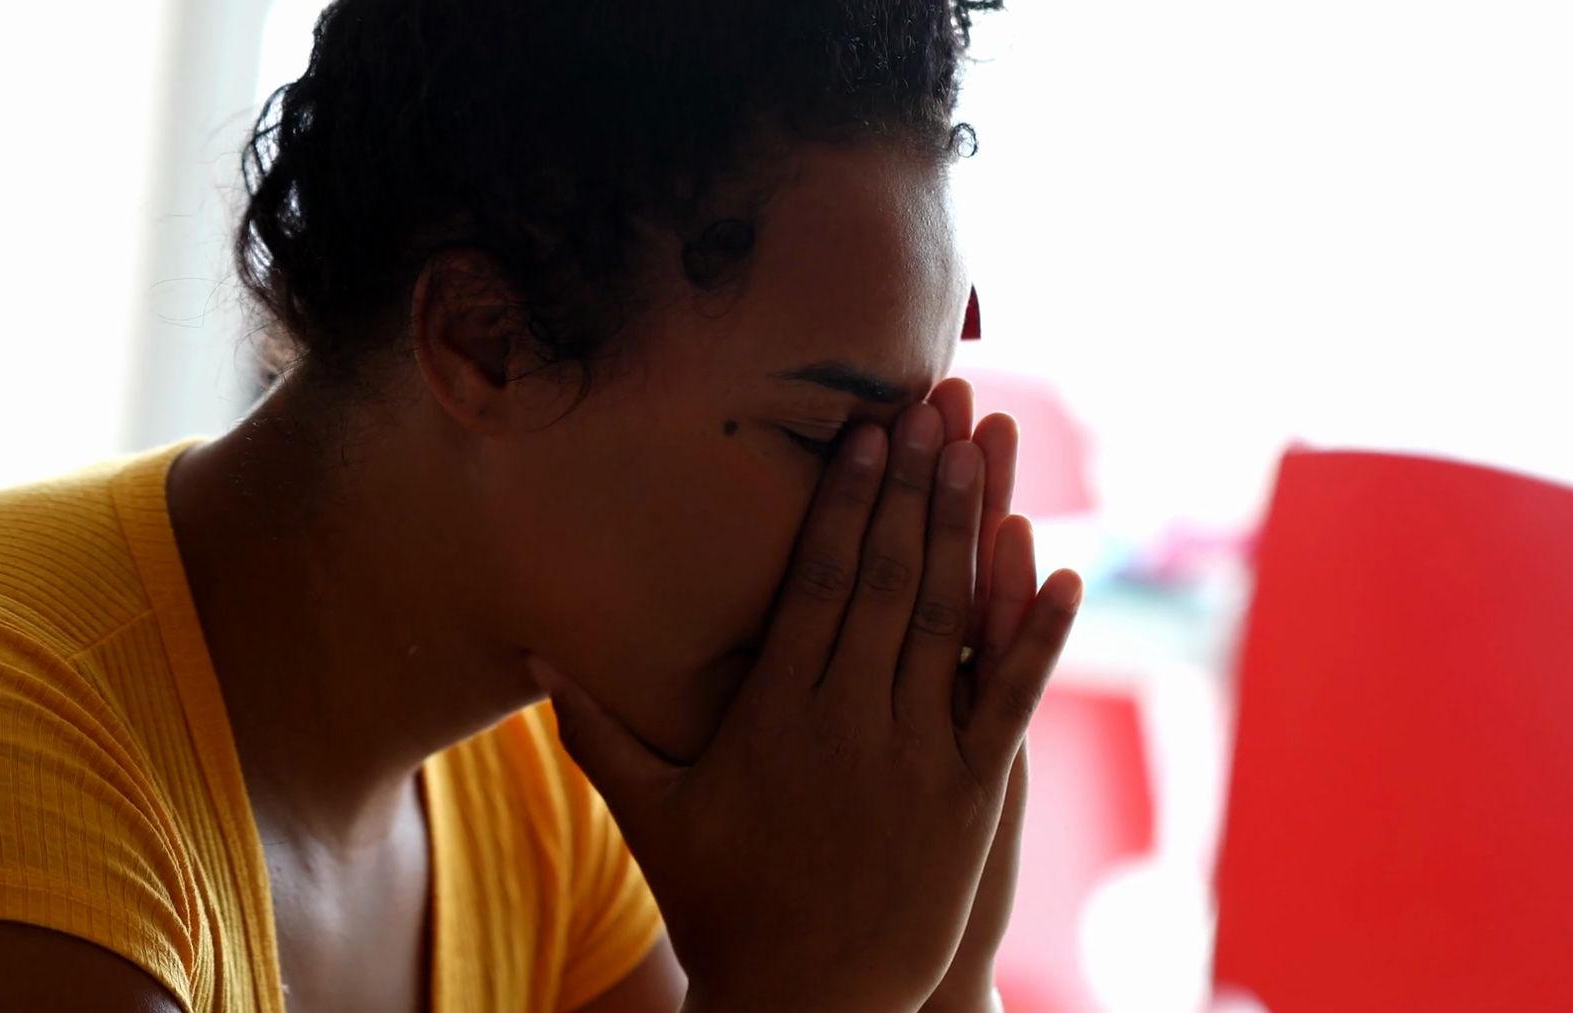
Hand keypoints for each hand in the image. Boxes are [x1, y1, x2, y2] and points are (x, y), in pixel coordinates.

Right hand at [533, 402, 1081, 1012]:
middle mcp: (848, 722)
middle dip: (912, 487)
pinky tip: (1063, 572)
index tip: (864, 435)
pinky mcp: (970, 801)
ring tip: (980, 453)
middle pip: (887, 582)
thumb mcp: (650, 814)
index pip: (817, 583)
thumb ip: (596, 729)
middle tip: (932, 407)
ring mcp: (915, 759)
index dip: (844, 503)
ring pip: (947, 624)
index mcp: (775, 713)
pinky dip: (1036, 638)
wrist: (804, 1007)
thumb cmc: (720, 907)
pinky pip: (1007, 703)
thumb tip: (534, 659)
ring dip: (968, 532)